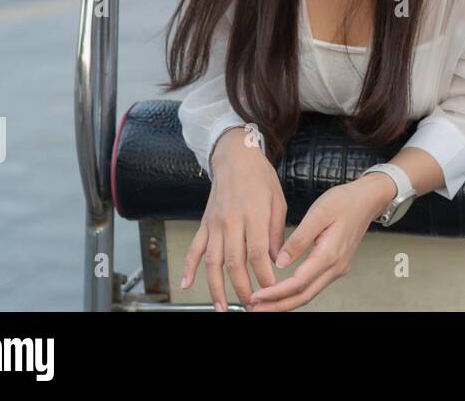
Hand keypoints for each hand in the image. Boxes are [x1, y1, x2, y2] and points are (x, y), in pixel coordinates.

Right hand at [182, 125, 285, 311]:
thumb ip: (276, 232)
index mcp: (254, 215)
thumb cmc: (261, 178)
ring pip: (212, 261)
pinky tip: (187, 284)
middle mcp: (232, 221)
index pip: (258, 253)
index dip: (264, 275)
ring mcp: (215, 223)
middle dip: (243, 288)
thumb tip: (277, 260)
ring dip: (216, 287)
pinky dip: (188, 267)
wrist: (236, 157)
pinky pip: (194, 248)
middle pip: (234, 262)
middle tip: (251, 306)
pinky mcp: (204, 223)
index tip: (272, 290)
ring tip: (223, 307)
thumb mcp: (278, 202)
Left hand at [247, 174, 394, 311]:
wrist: (367, 199)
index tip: (256, 296)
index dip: (275, 293)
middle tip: (254, 308)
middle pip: (304, 296)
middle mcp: (336, 266)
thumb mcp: (318, 213)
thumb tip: (280, 262)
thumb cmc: (345, 201)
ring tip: (264, 304)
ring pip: (309, 293)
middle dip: (278, 306)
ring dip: (286, 302)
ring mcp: (338, 268)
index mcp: (330, 254)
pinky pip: (314, 285)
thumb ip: (299, 239)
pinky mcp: (336, 266)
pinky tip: (282, 292)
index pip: (298, 283)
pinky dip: (296, 293)